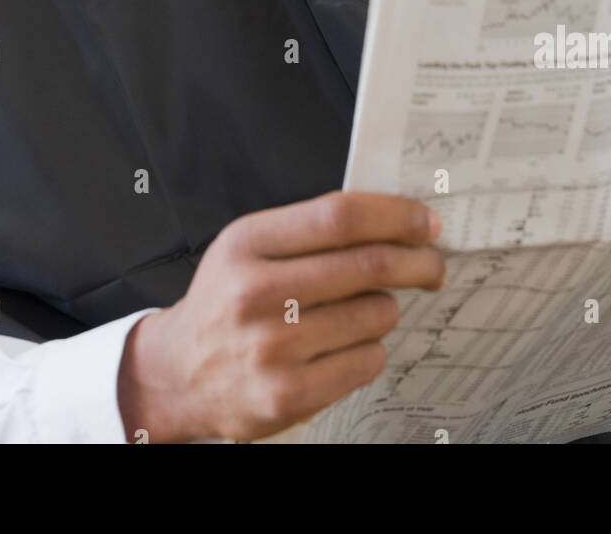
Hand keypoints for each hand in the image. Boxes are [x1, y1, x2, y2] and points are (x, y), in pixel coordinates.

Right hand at [116, 190, 444, 442]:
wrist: (177, 372)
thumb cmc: (226, 300)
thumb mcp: (249, 245)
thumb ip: (310, 228)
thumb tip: (396, 220)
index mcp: (247, 243)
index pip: (339, 216)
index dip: (394, 215)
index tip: (425, 220)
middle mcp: (255, 293)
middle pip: (368, 265)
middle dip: (417, 261)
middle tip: (433, 264)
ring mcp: (272, 348)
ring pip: (376, 313)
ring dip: (386, 308)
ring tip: (363, 310)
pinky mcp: (287, 395)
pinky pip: (368, 361)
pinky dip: (371, 349)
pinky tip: (345, 346)